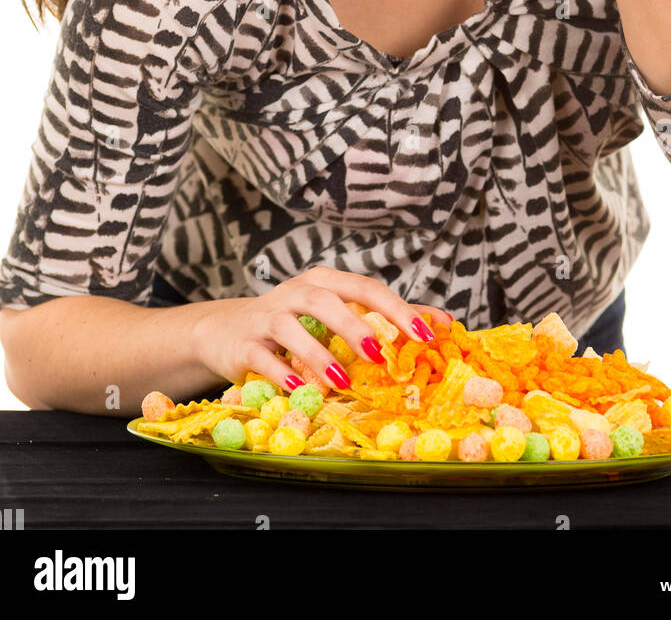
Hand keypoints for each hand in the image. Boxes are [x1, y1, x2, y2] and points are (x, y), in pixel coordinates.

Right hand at [190, 265, 452, 393]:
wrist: (227, 331)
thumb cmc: (295, 323)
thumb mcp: (337, 314)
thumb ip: (386, 318)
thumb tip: (444, 322)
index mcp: (325, 281)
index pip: (365, 287)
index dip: (396, 308)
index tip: (427, 333)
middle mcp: (296, 292)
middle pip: (326, 300)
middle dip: (354, 326)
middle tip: (379, 353)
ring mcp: (267, 316)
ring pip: (291, 326)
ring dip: (318, 354)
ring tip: (342, 380)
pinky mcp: (245, 344)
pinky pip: (263, 357)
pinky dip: (281, 373)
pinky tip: (299, 388)